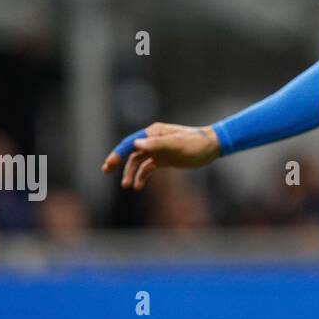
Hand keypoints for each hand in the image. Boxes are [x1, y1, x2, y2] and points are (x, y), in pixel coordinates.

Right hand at [101, 123, 220, 189]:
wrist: (212, 147)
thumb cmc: (195, 143)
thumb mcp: (176, 144)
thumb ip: (156, 144)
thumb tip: (136, 144)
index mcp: (154, 133)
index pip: (131, 142)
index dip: (118, 153)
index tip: (109, 165)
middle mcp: (153, 140)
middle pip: (130, 152)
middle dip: (118, 161)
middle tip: (106, 170)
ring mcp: (158, 150)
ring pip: (138, 162)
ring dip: (131, 173)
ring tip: (127, 186)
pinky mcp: (163, 160)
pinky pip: (147, 168)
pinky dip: (141, 176)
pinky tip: (138, 186)